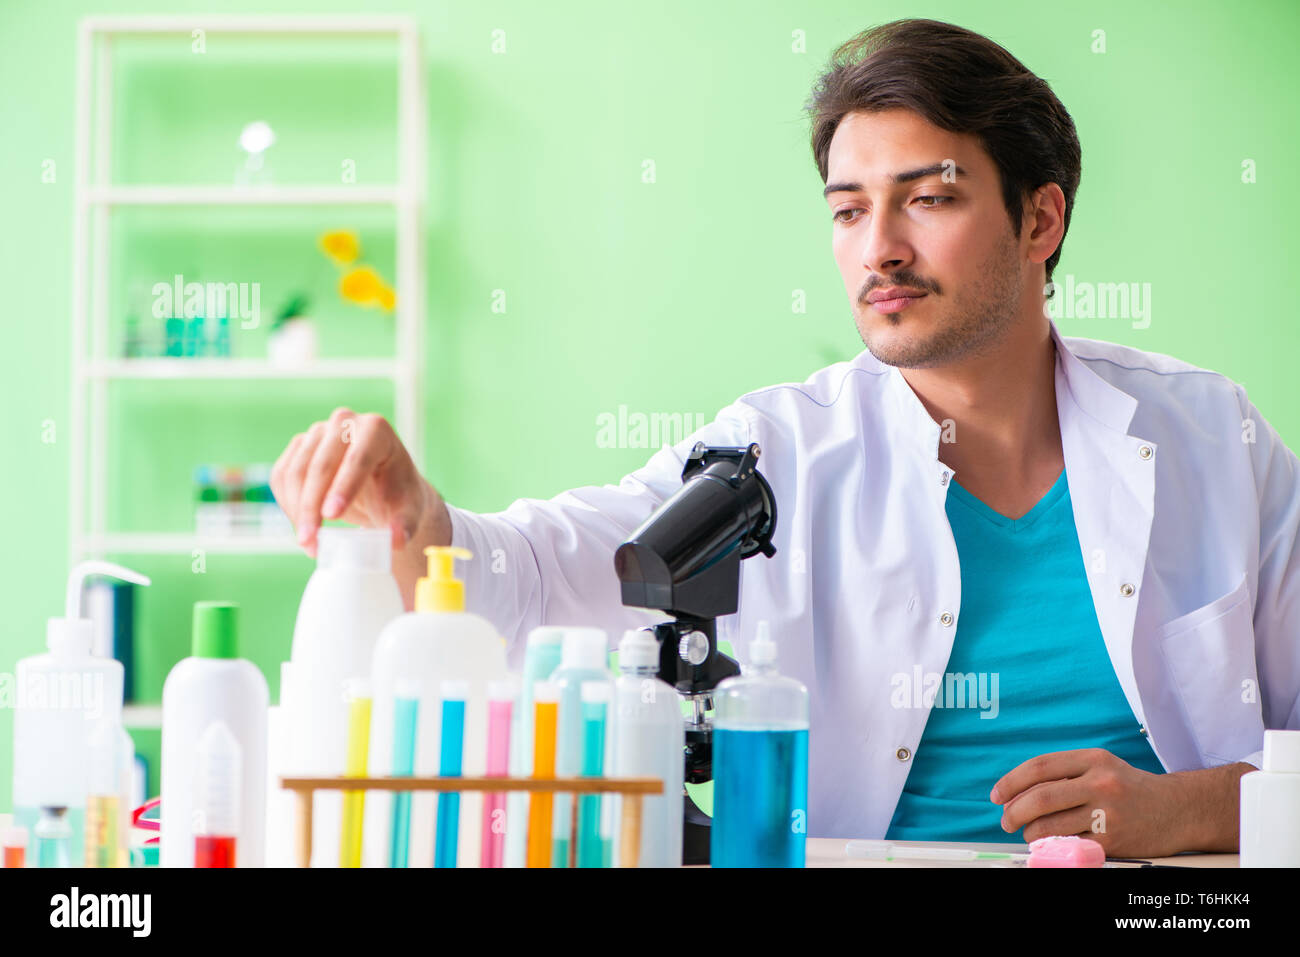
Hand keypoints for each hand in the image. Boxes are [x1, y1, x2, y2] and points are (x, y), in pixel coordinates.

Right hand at [270, 406, 447, 558]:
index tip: (332, 516)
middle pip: (322, 465)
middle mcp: (345, 422)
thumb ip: (406, 526)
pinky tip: (302, 526)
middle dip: (312, 506)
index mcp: (377, 430)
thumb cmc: (398, 497)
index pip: (358, 458)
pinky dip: (287, 504)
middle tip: (312, 542)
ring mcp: (318, 431)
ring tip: (309, 543)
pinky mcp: (299, 445)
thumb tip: (396, 540)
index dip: (344, 487)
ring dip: (297, 510)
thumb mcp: (409, 513)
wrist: (382, 488)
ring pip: (296, 471)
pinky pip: (282, 475)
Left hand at [989, 748, 1239, 857]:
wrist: (1180, 809)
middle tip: (1006, 820)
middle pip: (1040, 798)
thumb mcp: (1101, 768)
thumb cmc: (1131, 789)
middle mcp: (1100, 782)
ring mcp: (1108, 812)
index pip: (1040, 767)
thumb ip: (1064, 776)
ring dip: (1031, 832)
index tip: (996, 795)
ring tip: (1028, 833)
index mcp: (1093, 759)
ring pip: (1051, 825)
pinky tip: (1049, 844)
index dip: (1011, 781)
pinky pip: (1071, 845)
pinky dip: (1052, 846)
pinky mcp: (1114, 840)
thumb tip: (1017, 795)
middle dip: (1014, 811)